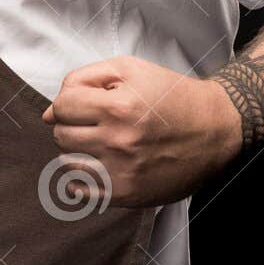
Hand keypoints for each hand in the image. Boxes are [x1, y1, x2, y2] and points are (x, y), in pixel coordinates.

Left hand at [42, 55, 243, 207]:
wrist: (215, 128)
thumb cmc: (172, 95)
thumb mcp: (130, 69)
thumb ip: (83, 80)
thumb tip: (48, 112)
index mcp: (117, 107)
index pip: (61, 107)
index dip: (69, 102)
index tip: (83, 103)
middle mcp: (118, 142)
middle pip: (61, 134)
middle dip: (72, 124)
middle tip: (94, 121)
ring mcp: (123, 172)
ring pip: (68, 163)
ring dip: (78, 150)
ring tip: (100, 141)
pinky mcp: (129, 195)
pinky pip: (83, 191)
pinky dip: (82, 178)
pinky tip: (98, 164)